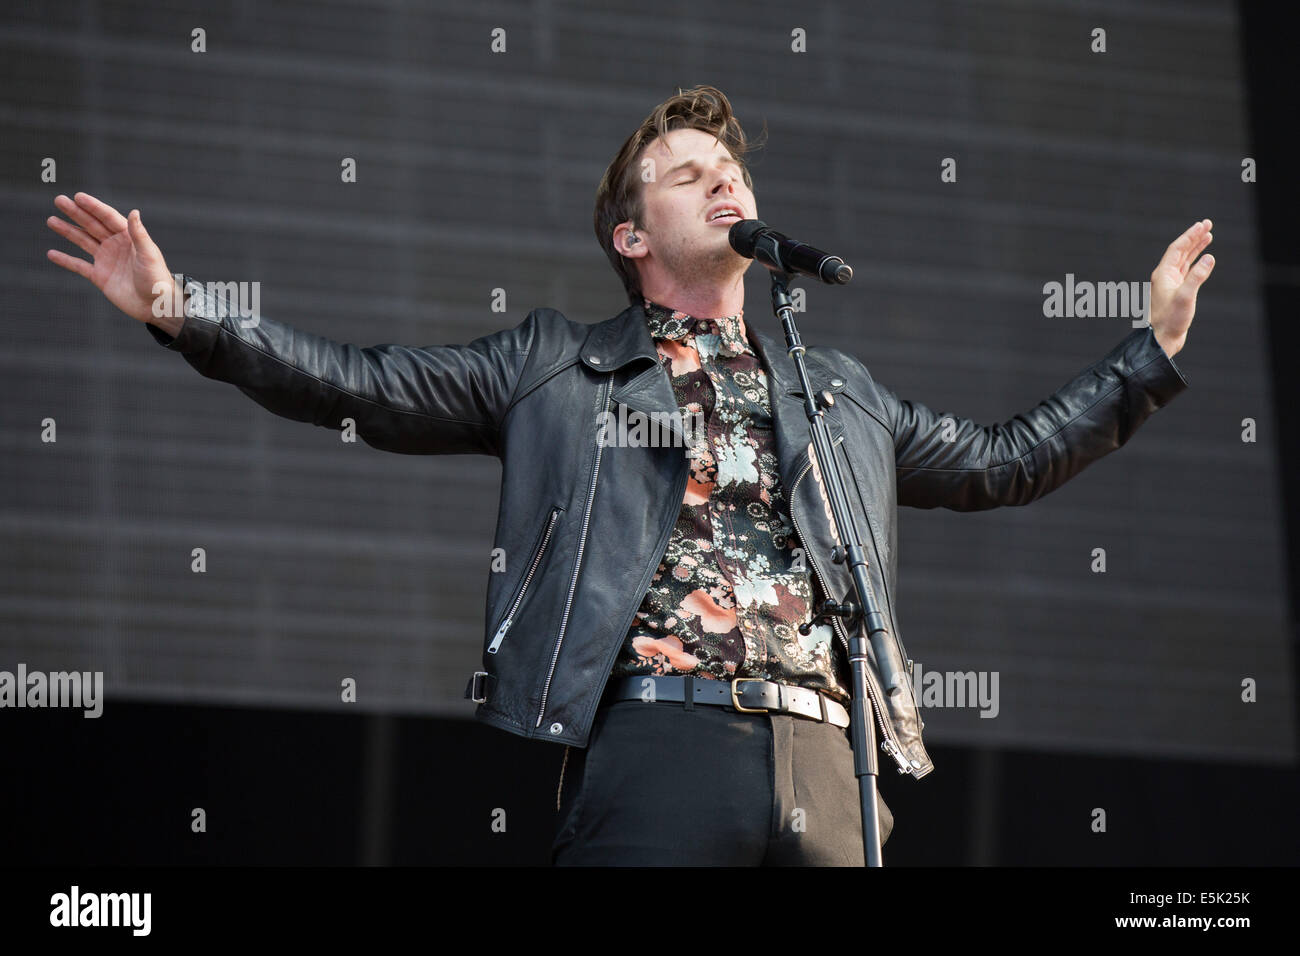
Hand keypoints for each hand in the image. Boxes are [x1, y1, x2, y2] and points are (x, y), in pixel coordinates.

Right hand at [46, 192, 179, 330]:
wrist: (156, 306)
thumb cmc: (158, 279)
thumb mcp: (149, 255)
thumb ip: (139, 234)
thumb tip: (134, 211)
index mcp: (129, 237)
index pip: (108, 217)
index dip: (93, 207)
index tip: (77, 196)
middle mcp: (116, 246)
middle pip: (92, 225)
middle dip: (76, 213)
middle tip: (59, 200)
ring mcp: (107, 260)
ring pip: (83, 241)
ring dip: (68, 231)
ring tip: (51, 220)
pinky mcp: (100, 277)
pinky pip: (79, 266)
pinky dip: (66, 260)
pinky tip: (51, 253)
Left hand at [1148, 219, 1214, 358]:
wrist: (1162, 340)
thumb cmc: (1170, 320)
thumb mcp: (1186, 296)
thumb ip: (1197, 276)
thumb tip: (1209, 258)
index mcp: (1163, 274)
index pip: (1178, 248)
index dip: (1190, 235)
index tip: (1203, 224)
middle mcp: (1165, 277)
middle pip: (1181, 251)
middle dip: (1194, 237)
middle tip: (1208, 225)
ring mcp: (1170, 285)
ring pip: (1184, 261)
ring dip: (1196, 248)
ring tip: (1208, 237)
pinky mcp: (1176, 293)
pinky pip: (1186, 272)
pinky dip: (1195, 263)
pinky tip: (1203, 260)